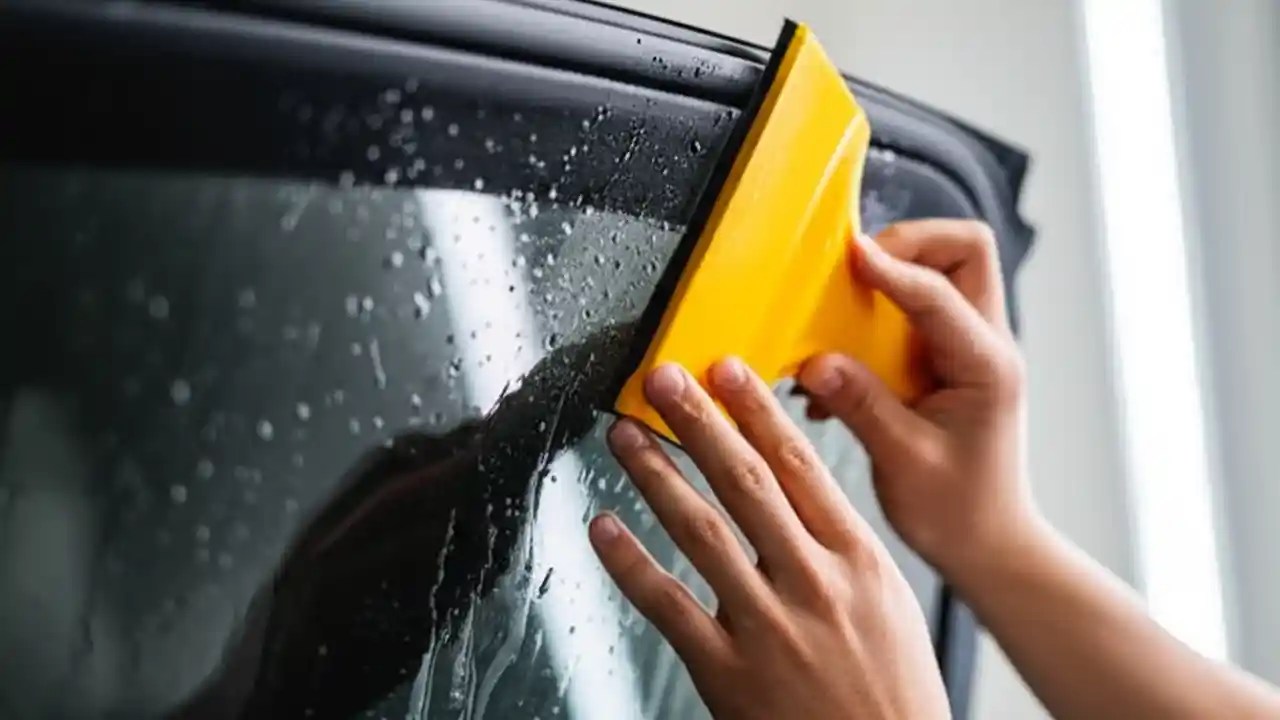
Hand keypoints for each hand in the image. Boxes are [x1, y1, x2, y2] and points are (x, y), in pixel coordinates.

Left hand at [590, 360, 949, 719]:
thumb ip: (842, 548)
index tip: (727, 370)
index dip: (757, 411)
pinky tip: (604, 528)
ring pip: (701, 531)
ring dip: (656, 475)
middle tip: (663, 379)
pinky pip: (668, 606)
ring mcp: (769, 628)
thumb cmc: (892, 693)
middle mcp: (815, 584)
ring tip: (625, 434)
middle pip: (746, 483)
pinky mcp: (728, 672)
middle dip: (699, 422)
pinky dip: (630, 563)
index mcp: (861, 562)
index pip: (802, 466)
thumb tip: (801, 493)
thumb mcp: (890, 606)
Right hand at [796, 220, 1036, 585]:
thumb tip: (815, 362)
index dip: (892, 269)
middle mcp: (986, 344)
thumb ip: (861, 405)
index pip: (940, 293)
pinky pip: (916, 308)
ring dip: (893, 274)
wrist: (988, 543)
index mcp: (986, 366)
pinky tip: (842, 357)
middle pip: (963, 250)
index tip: (850, 256)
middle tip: (856, 268)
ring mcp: (968, 348)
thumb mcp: (904, 462)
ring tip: (843, 305)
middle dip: (909, 243)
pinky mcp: (945, 359)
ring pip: (942, 270)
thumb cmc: (958, 511)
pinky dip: (879, 311)